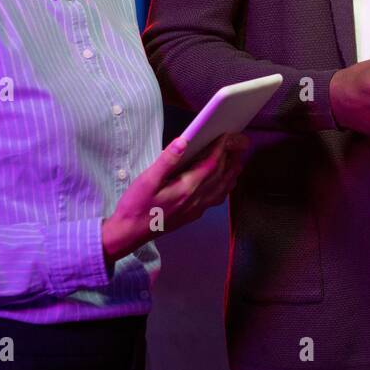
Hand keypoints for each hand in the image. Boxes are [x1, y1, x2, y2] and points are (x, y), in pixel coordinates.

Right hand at [101, 131, 248, 267]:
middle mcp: (197, 199)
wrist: (129, 234)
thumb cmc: (135, 206)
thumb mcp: (146, 180)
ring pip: (222, 189)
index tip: (228, 134)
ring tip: (238, 159)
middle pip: (222, 175)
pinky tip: (223, 183)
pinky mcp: (193, 215)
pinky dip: (225, 187)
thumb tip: (183, 141)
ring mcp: (196, 209)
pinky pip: (216, 199)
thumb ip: (166, 160)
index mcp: (186, 188)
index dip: (222, 148)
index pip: (212, 164)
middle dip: (232, 157)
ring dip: (232, 173)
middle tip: (241, 142)